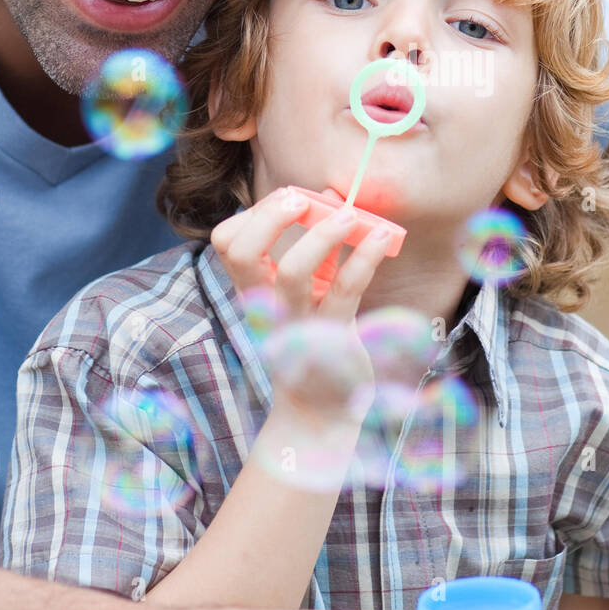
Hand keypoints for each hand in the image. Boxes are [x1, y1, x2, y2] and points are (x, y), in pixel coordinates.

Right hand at [210, 187, 391, 423]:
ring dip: (320, 234)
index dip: (253, 214)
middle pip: (242, 252)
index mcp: (253, 290)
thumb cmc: (311, 341)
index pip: (228, 242)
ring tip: (349, 214)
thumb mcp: (304, 294)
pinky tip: (380, 238)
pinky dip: (364, 258)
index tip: (288, 201)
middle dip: (270, 216)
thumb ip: (315, 250)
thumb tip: (333, 199)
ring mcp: (296, 323)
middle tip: (300, 199)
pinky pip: (345, 291)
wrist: (320, 410)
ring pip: (291, 272)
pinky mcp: (332, 337)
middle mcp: (266, 305)